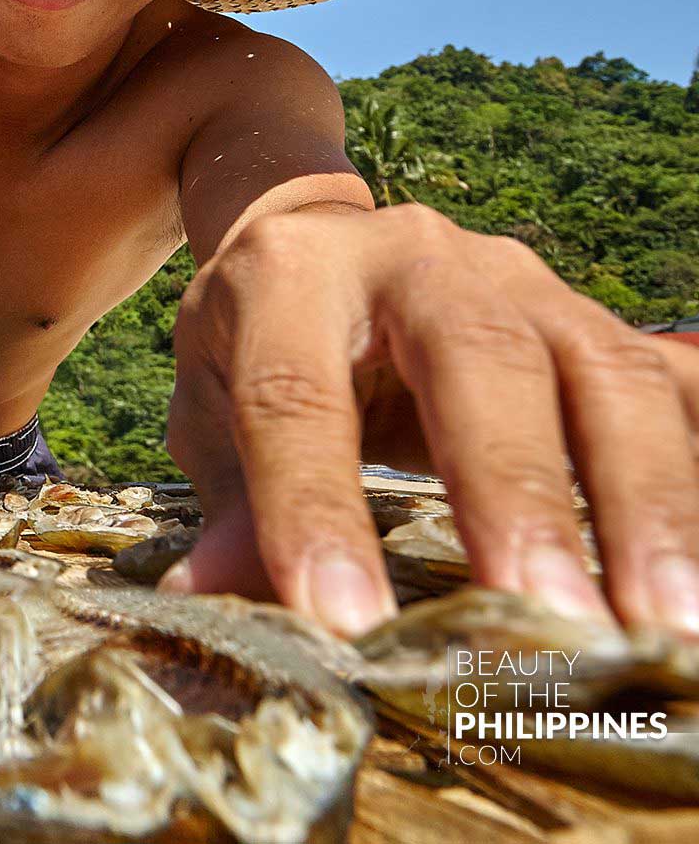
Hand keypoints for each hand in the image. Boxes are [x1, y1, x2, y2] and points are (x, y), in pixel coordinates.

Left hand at [162, 201, 698, 638]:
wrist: (318, 234)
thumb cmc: (257, 341)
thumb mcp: (213, 405)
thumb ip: (227, 500)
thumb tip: (206, 599)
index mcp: (290, 277)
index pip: (296, 396)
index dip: (316, 508)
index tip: (344, 622)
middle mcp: (416, 258)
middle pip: (479, 361)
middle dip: (516, 494)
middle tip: (546, 619)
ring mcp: (522, 279)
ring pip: (602, 371)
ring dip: (641, 500)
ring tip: (660, 621)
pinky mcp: (594, 316)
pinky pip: (668, 388)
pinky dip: (687, 480)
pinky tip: (690, 574)